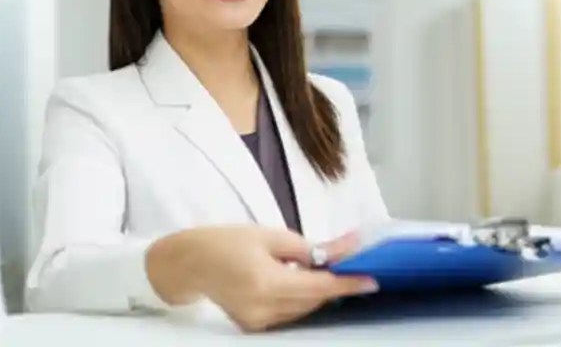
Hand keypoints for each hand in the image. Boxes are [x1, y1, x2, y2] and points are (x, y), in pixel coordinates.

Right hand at [146, 226, 375, 331]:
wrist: (188, 262)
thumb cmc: (226, 241)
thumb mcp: (269, 235)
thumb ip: (306, 247)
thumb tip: (341, 251)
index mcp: (267, 283)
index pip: (319, 288)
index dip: (347, 284)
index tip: (371, 279)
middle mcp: (263, 309)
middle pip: (312, 300)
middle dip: (332, 283)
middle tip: (347, 262)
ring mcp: (257, 322)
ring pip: (302, 309)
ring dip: (316, 291)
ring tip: (324, 268)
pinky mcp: (252, 325)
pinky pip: (287, 313)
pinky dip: (298, 297)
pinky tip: (299, 280)